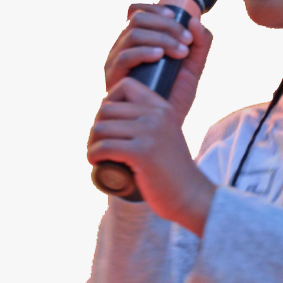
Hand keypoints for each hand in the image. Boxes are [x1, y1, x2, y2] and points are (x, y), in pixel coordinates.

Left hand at [87, 76, 215, 234]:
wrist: (190, 196)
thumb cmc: (171, 172)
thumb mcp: (163, 136)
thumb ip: (145, 122)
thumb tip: (106, 110)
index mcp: (162, 108)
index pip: (126, 85)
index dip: (109, 101)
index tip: (109, 124)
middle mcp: (157, 115)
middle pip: (106, 109)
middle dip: (96, 129)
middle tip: (99, 147)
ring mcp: (150, 132)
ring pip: (100, 128)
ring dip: (92, 143)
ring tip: (97, 156)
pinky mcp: (142, 153)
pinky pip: (104, 147)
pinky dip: (93, 155)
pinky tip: (96, 162)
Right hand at [104, 4, 213, 124]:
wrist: (162, 131)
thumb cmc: (174, 100)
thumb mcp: (193, 69)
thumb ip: (200, 45)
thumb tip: (195, 20)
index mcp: (137, 42)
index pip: (137, 12)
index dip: (155, 8)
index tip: (179, 18)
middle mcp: (123, 48)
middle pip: (137, 19)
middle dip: (166, 25)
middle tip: (187, 40)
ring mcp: (115, 62)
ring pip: (132, 34)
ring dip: (160, 38)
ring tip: (181, 51)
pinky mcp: (112, 79)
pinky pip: (124, 57)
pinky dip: (143, 52)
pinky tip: (160, 55)